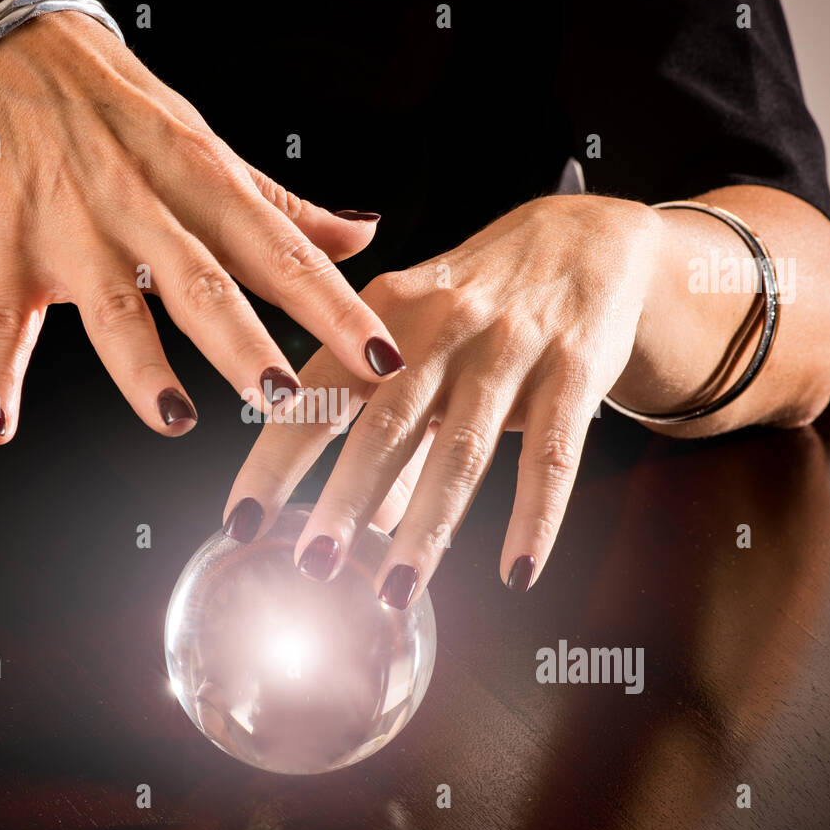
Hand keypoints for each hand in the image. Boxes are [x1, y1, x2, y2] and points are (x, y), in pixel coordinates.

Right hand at [0, 0, 404, 440]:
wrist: (2, 48)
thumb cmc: (118, 107)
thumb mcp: (208, 146)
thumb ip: (283, 205)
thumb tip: (362, 236)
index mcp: (205, 184)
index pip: (283, 254)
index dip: (336, 309)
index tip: (380, 356)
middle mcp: (144, 208)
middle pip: (202, 283)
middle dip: (244, 341)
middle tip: (284, 394)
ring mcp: (73, 231)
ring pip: (111, 307)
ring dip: (140, 366)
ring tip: (173, 417)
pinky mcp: (8, 250)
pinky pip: (0, 319)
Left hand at [223, 194, 664, 604]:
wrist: (590, 238)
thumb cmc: (481, 301)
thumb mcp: (418, 341)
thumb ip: (387, 423)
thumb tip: (369, 518)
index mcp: (383, 314)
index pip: (317, 393)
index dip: (275, 457)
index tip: (239, 521)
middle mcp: (441, 328)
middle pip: (384, 423)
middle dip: (344, 498)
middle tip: (312, 564)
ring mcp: (510, 348)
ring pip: (462, 448)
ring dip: (428, 527)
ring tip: (396, 591)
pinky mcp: (576, 370)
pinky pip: (552, 454)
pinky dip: (534, 517)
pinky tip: (516, 572)